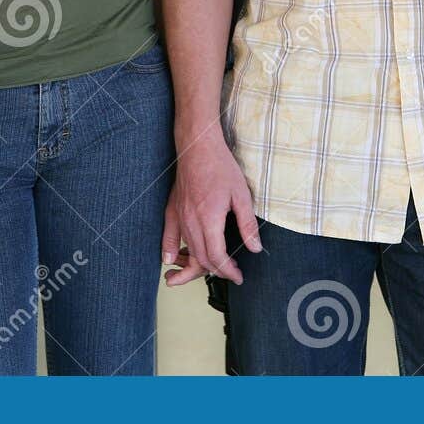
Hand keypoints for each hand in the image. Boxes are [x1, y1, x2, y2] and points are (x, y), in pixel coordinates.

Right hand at [161, 127, 261, 286]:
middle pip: (201, 258)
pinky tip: (171, 260)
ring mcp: (179, 216)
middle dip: (216, 271)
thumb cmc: (220, 167)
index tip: (238, 276)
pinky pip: (168, 237)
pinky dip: (169, 251)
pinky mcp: (172, 209)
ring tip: (207, 272)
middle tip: (230, 274)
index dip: (228, 271)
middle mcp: (191, 222)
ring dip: (196, 265)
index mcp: (210, 220)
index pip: (217, 257)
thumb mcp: (242, 195)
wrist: (198, 146)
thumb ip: (247, 225)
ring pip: (186, 250)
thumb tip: (255, 248)